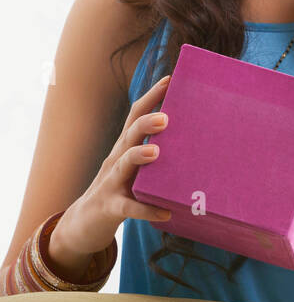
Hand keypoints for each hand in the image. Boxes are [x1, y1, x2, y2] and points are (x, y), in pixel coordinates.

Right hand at [51, 73, 174, 270]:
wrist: (85, 222)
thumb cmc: (122, 188)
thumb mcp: (138, 167)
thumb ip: (160, 152)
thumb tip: (201, 140)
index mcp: (126, 147)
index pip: (136, 116)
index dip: (151, 97)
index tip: (170, 79)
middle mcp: (117, 159)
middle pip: (129, 135)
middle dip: (146, 123)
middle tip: (166, 117)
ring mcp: (111, 182)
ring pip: (123, 165)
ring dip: (138, 155)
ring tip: (156, 152)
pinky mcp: (111, 206)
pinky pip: (129, 207)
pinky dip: (147, 209)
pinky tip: (165, 213)